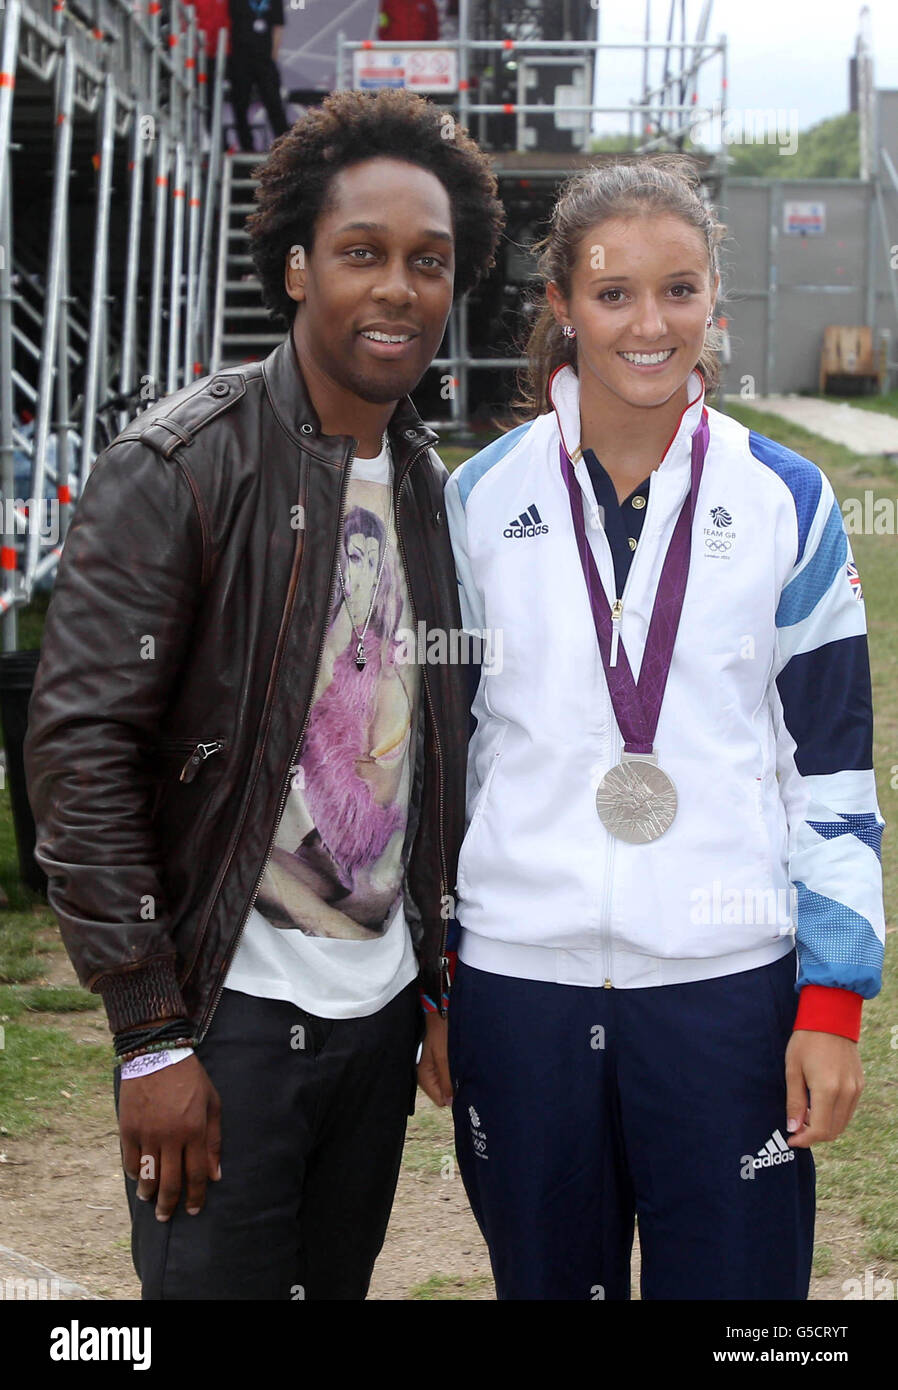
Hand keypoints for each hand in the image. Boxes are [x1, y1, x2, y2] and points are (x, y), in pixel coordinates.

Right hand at [119, 1054, 221, 1219]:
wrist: (157, 1054)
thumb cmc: (190, 1078)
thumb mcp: (212, 1103)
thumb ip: (214, 1140)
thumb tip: (215, 1175)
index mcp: (194, 1131)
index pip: (196, 1174)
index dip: (196, 1196)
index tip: (194, 1210)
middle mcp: (170, 1137)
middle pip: (170, 1183)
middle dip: (169, 1205)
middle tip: (167, 1216)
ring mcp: (147, 1134)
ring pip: (148, 1177)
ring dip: (149, 1194)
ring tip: (151, 1201)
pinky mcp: (128, 1130)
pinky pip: (130, 1161)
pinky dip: (135, 1174)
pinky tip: (139, 1178)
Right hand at [417, 1012, 452, 1107]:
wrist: (441, 1012)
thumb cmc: (441, 1031)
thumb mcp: (444, 1057)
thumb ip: (446, 1081)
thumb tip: (449, 1103)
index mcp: (423, 1075)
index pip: (439, 1100)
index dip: (451, 1094)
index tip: (461, 1084)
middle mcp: (425, 1075)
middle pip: (442, 1093)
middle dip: (453, 1086)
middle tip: (461, 1072)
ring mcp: (431, 1069)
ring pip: (446, 1084)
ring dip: (454, 1077)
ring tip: (460, 1064)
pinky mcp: (437, 1062)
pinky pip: (446, 1074)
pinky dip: (453, 1071)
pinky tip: (458, 1061)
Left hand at [785, 1030, 863, 1147]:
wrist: (831, 1018)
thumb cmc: (806, 1041)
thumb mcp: (792, 1069)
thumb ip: (794, 1101)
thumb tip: (793, 1128)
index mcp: (827, 1089)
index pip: (819, 1130)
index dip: (804, 1140)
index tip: (791, 1139)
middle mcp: (846, 1092)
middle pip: (833, 1131)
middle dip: (813, 1135)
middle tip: (796, 1128)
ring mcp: (856, 1089)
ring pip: (842, 1123)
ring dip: (824, 1126)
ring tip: (806, 1115)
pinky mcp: (860, 1084)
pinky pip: (848, 1110)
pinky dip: (834, 1115)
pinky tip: (818, 1104)